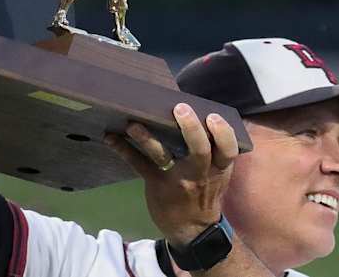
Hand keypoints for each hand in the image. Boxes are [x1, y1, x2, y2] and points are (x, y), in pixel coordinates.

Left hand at [105, 103, 238, 247]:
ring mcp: (176, 179)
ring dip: (147, 137)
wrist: (193, 230)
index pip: (228, 150)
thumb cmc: (205, 192)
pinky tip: (110, 137)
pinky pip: (140, 165)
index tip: (213, 116)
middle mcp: (199, 173)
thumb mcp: (218, 174)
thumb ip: (214, 151)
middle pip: (199, 149)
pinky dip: (124, 149)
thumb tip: (201, 114)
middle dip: (191, 128)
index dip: (222, 133)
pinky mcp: (156, 183)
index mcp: (218, 168)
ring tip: (132, 123)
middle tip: (180, 108)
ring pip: (163, 155)